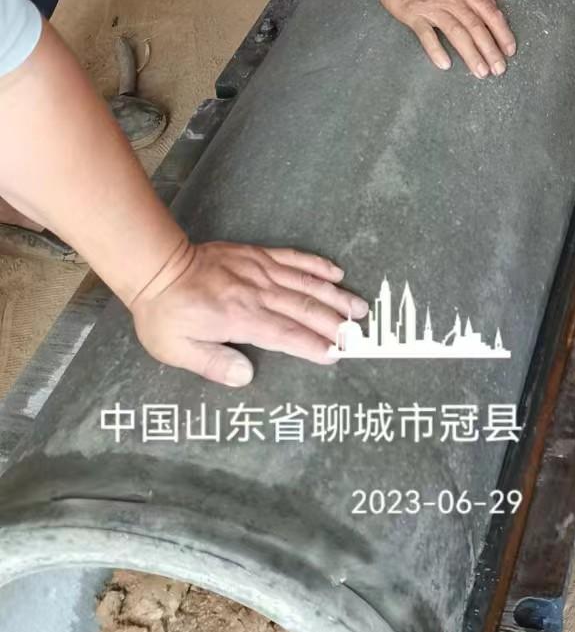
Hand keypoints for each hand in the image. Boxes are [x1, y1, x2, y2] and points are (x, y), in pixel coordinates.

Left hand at [128, 240, 367, 386]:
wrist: (158, 267)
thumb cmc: (166, 314)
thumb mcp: (177, 349)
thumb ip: (213, 363)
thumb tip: (246, 376)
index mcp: (239, 317)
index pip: (284, 333)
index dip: (311, 345)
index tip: (334, 354)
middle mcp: (257, 292)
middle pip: (303, 308)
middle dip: (334, 322)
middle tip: (359, 334)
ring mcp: (260, 269)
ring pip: (306, 283)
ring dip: (335, 295)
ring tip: (359, 307)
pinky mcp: (258, 255)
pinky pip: (294, 258)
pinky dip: (316, 264)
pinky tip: (335, 271)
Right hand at [377, 0, 515, 76]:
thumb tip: (494, 2)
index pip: (490, 13)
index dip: (502, 33)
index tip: (510, 50)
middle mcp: (453, 0)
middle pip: (476, 27)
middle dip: (490, 49)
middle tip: (499, 69)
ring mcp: (433, 8)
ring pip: (456, 33)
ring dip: (470, 53)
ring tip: (480, 71)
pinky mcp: (414, 16)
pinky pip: (427, 35)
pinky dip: (436, 49)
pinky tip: (445, 64)